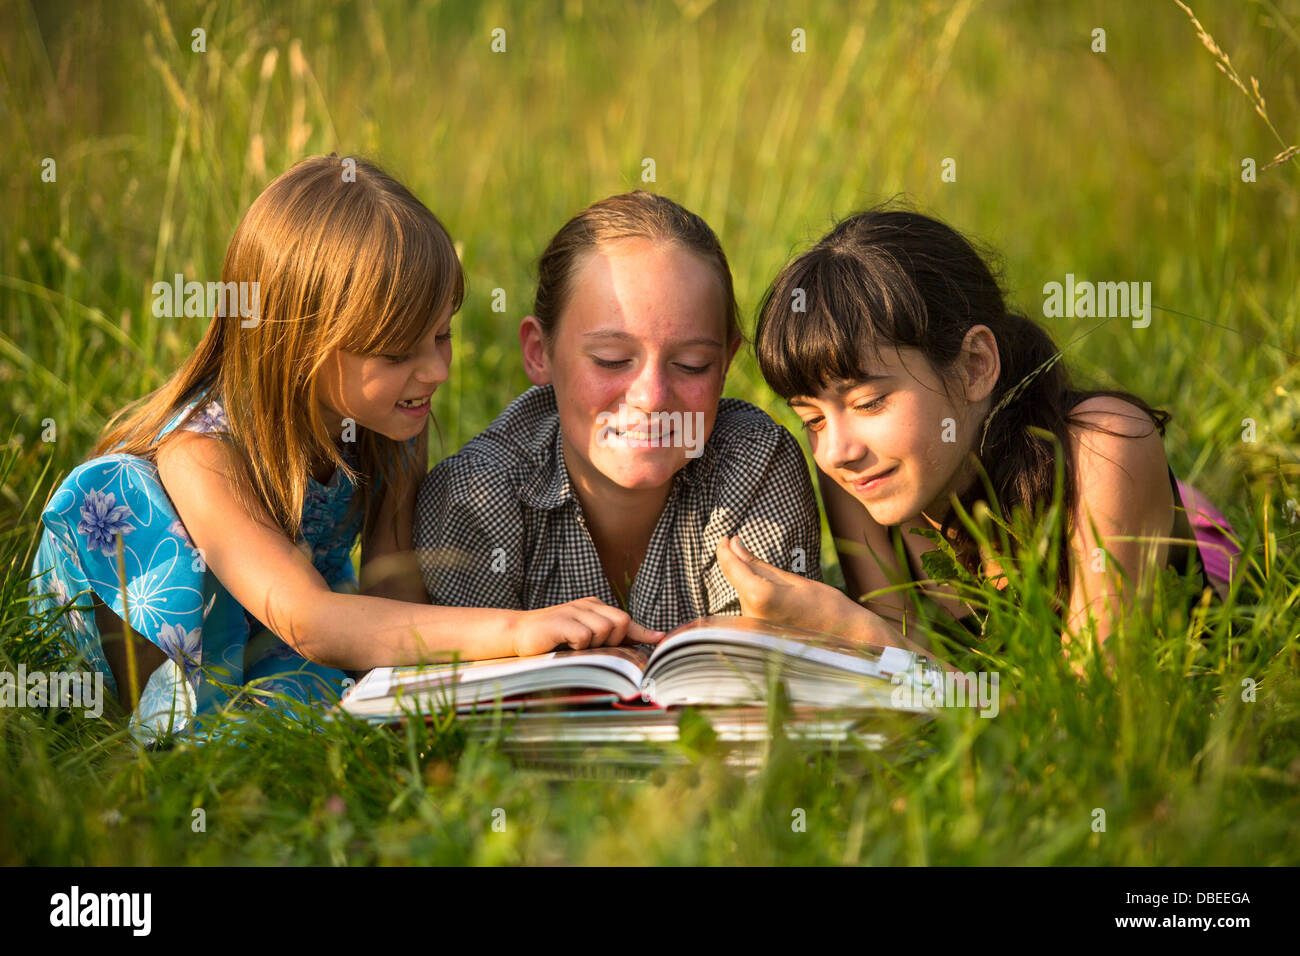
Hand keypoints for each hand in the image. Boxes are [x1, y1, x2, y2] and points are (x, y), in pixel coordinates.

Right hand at [510, 597, 665, 657]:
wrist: (518, 634)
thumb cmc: (553, 639)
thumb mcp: (584, 638)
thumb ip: (608, 639)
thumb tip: (640, 646)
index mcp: (594, 607)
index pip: (626, 619)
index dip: (643, 632)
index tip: (661, 639)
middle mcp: (587, 605)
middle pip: (621, 622)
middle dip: (614, 641)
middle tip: (593, 648)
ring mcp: (574, 611)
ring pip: (605, 629)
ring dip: (593, 645)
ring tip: (575, 647)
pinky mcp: (561, 620)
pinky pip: (584, 636)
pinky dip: (578, 646)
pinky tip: (565, 646)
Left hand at [715, 535, 870, 636]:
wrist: (845, 639)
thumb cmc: (825, 605)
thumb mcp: (791, 578)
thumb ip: (757, 564)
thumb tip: (733, 544)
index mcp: (760, 597)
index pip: (732, 568)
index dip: (724, 551)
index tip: (723, 538)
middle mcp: (751, 616)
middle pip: (739, 583)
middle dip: (746, 569)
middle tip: (768, 565)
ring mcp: (753, 630)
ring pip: (745, 597)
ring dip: (754, 587)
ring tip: (785, 592)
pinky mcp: (758, 638)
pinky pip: (751, 611)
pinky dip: (759, 601)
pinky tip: (780, 603)